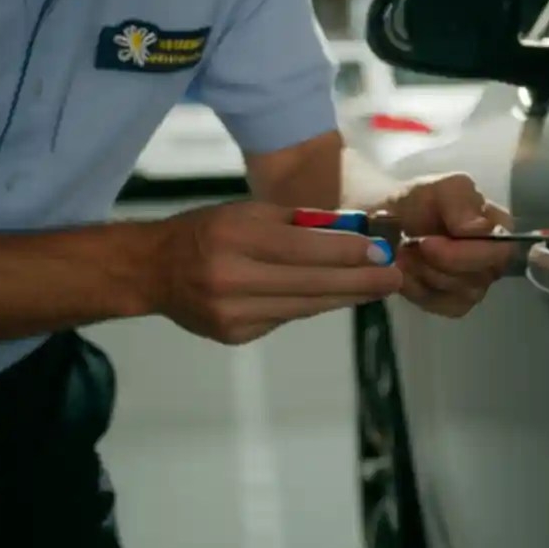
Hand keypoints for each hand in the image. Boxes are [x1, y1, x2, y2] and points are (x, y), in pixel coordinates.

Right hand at [146, 201, 402, 343]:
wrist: (154, 270)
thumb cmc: (207, 231)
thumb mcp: (246, 212)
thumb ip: (298, 222)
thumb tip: (354, 232)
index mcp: (234, 239)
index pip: (303, 250)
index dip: (347, 253)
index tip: (382, 253)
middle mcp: (231, 279)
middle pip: (310, 284)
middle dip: (359, 282)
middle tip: (394, 278)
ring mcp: (231, 314)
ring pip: (303, 307)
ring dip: (344, 297)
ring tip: (376, 288)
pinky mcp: (233, 335)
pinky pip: (284, 318)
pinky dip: (311, 306)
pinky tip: (334, 297)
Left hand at [385, 173, 515, 317]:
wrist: (386, 222)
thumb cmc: (417, 202)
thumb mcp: (437, 188)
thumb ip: (459, 202)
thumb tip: (478, 229)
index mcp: (498, 229)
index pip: (498, 253)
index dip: (461, 253)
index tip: (425, 242)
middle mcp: (493, 261)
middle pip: (477, 278)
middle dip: (435, 264)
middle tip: (407, 246)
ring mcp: (475, 285)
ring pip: (457, 293)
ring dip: (422, 274)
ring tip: (404, 253)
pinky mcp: (453, 303)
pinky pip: (440, 305)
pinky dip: (416, 289)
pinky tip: (406, 271)